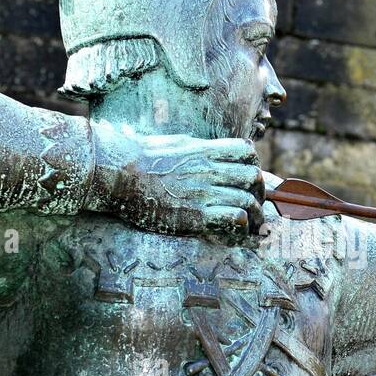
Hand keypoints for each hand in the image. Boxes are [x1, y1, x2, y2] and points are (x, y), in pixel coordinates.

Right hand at [101, 130, 264, 238]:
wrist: (117, 172)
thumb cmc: (139, 157)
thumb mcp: (175, 144)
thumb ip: (198, 149)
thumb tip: (210, 152)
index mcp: (204, 150)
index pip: (247, 151)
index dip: (253, 165)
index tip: (247, 178)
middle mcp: (208, 169)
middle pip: (252, 177)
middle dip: (258, 192)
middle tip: (255, 205)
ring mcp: (203, 192)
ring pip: (248, 200)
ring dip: (254, 214)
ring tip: (252, 226)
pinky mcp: (195, 215)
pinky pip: (234, 218)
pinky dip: (240, 225)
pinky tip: (233, 231)